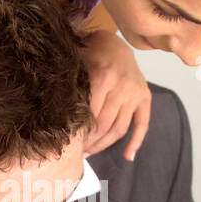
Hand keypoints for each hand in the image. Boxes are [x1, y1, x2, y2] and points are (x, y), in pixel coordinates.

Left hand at [80, 29, 151, 159]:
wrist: (115, 45)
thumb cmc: (91, 56)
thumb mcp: (78, 66)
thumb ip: (72, 88)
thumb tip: (55, 119)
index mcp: (103, 77)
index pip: (90, 115)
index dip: (79, 132)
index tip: (68, 143)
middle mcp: (122, 86)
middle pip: (104, 124)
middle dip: (89, 142)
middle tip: (77, 152)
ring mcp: (135, 93)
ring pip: (119, 128)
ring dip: (104, 145)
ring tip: (90, 153)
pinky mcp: (145, 97)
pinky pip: (142, 124)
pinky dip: (136, 142)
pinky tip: (128, 156)